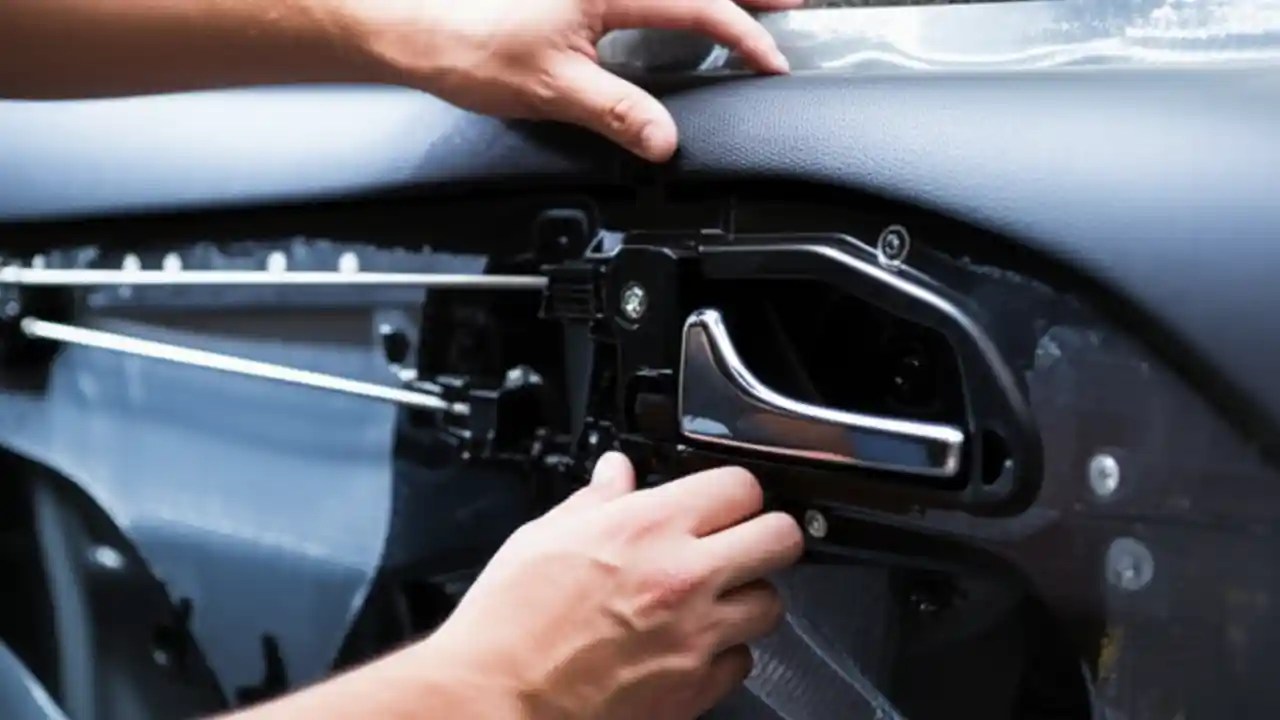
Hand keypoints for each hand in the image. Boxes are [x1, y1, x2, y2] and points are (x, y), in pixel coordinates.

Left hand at [346, 0, 802, 161]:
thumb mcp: (553, 88)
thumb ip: (619, 113)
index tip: (773, 61)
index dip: (747, 37)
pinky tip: (679, 9)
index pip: (703, 5)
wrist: (405, 19)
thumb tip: (663, 139)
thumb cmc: (465, 40)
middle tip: (794, 1)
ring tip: (753, 2)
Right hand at [416, 453, 804, 718]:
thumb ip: (595, 500)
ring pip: (771, 603)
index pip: (741, 486)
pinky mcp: (696, 687)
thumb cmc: (509, 623)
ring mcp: (697, 635)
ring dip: (747, 598)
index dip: (732, 492)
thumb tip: (616, 473)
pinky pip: (742, 661)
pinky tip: (691, 645)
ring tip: (712, 600)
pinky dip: (723, 654)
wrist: (497, 698)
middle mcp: (685, 577)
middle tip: (739, 544)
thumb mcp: (543, 537)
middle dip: (764, 537)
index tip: (720, 502)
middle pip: (781, 538)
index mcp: (647, 527)